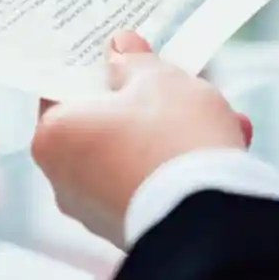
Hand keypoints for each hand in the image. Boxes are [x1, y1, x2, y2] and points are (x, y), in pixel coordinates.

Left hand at [32, 32, 252, 246]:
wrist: (209, 220)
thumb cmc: (172, 138)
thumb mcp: (158, 80)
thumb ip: (134, 61)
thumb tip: (120, 49)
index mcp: (54, 135)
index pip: (64, 89)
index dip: (97, 67)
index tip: (122, 54)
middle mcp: (64, 179)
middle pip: (104, 123)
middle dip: (147, 103)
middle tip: (178, 82)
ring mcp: (97, 210)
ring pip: (135, 154)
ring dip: (174, 134)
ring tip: (221, 118)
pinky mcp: (131, 229)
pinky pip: (153, 185)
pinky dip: (180, 168)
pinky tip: (224, 151)